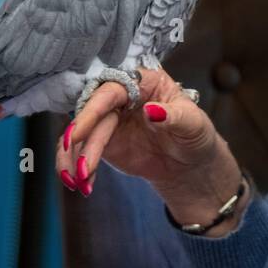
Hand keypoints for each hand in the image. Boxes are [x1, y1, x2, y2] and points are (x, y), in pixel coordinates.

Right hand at [55, 66, 222, 196]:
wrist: (188, 160)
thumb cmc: (194, 133)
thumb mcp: (193, 124)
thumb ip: (174, 116)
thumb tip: (152, 110)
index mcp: (144, 82)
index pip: (112, 90)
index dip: (92, 110)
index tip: (79, 133)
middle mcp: (122, 97)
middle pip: (91, 113)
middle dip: (81, 140)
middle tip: (78, 167)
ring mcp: (110, 119)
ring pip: (82, 133)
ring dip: (73, 157)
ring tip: (77, 182)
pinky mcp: (104, 141)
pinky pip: (83, 150)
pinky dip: (78, 168)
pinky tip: (84, 185)